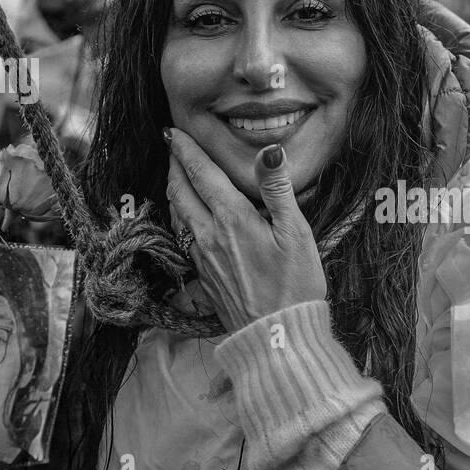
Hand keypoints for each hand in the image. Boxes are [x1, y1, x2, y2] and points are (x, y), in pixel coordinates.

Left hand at [166, 129, 325, 331]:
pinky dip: (179, 215)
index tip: (174, 131)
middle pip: (179, 190)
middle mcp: (208, 235)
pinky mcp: (203, 276)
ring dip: (173, 189)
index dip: (185, 149)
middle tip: (173, 146)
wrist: (277, 338)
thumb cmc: (295, 286)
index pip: (201, 173)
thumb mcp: (296, 233)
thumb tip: (269, 151)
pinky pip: (182, 236)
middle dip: (174, 164)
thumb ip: (278, 189)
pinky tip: (187, 216)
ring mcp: (202, 257)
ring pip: (176, 214)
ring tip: (176, 175)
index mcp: (232, 219)